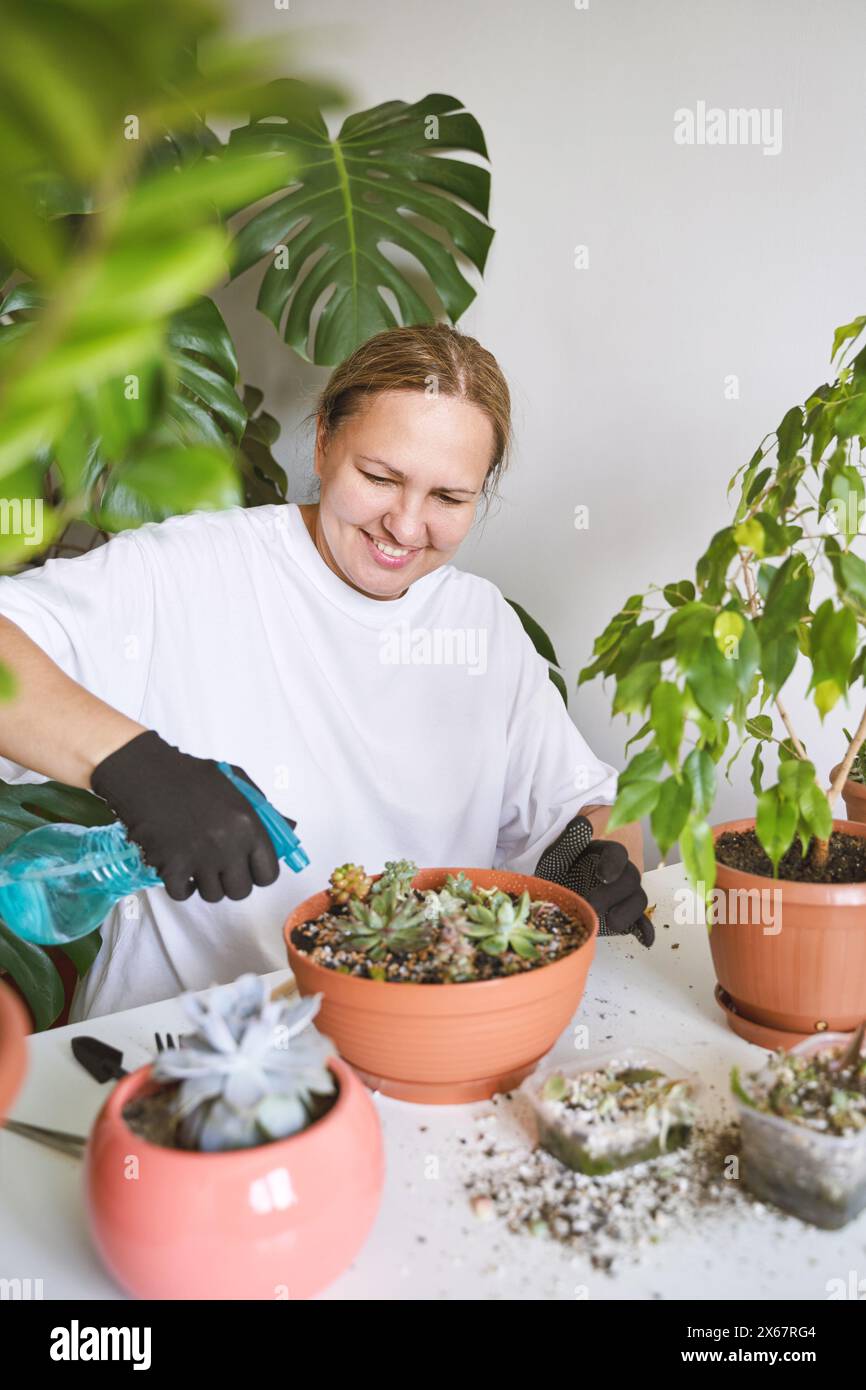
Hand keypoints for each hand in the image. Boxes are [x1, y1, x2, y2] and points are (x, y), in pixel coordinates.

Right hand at [90, 729, 292, 903]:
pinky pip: (183, 894)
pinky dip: (183, 887)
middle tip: (222, 867)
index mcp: (249, 826)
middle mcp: (228, 846)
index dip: (259, 873)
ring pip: (213, 896)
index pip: (268, 874)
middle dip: (233, 882)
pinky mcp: (170, 866)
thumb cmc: (193, 776)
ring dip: (207, 884)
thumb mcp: (238, 784)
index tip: (249, 867)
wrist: (146, 773)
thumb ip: (265, 810)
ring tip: (199, 863)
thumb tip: (291, 830)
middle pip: (241, 891)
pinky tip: (182, 869)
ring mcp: (199, 859)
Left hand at [534, 815, 652, 946]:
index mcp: (604, 853)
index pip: (618, 853)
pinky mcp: (625, 916)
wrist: (552, 897)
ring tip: (610, 923)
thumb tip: (582, 824)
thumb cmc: (556, 873)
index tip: (601, 876)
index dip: (613, 864)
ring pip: (639, 899)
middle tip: (591, 904)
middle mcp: (618, 873)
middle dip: (613, 893)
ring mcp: (623, 895)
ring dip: (628, 911)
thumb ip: (569, 842)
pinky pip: (641, 921)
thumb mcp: (556, 857)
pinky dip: (645, 930)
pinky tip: (645, 940)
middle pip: (631, 877)